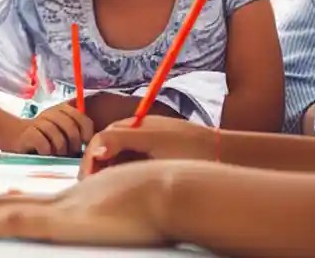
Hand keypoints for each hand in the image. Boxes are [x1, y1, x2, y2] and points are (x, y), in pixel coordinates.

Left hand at [0, 160, 173, 246]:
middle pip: (8, 203)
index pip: (31, 200)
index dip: (3, 202)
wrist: (174, 189)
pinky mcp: (60, 223)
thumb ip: (123, 209)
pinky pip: (11, 224)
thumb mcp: (140, 205)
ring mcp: (60, 210)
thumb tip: (130, 216)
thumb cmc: (169, 198)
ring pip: (1, 212)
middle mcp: (62, 200)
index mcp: (79, 198)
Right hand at [13, 103, 94, 156]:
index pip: (82, 119)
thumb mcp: (62, 132)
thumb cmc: (45, 138)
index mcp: (62, 110)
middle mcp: (51, 113)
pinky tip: (44, 154)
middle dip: (73, 144)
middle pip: (70, 127)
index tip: (84, 146)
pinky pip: (43, 143)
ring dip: (59, 149)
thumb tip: (93, 146)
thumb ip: (76, 133)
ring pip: (57, 136)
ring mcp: (38, 122)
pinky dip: (47, 152)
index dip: (87, 134)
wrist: (15, 137)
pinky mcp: (28, 134)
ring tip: (57, 155)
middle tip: (70, 153)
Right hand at [80, 116, 214, 176]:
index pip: (102, 138)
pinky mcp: (158, 149)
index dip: (91, 159)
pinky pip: (133, 157)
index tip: (88, 181)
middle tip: (94, 189)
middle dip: (97, 165)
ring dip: (111, 168)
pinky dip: (126, 169)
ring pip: (120, 152)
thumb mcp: (155, 146)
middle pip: (107, 144)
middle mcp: (141, 128)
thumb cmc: (193, 150)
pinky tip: (130, 183)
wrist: (226, 153)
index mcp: (138, 125)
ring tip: (110, 188)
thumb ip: (122, 142)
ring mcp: (150, 138)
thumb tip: (96, 148)